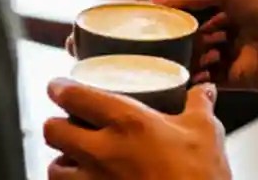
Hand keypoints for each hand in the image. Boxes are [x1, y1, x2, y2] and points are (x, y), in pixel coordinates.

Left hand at [44, 81, 228, 179]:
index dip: (59, 89)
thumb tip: (203, 91)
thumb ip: (199, 106)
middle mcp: (103, 151)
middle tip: (65, 123)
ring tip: (72, 158)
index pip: (75, 97)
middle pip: (52, 130)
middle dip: (56, 124)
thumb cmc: (200, 177)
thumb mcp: (205, 134)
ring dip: (61, 160)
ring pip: (54, 168)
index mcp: (127, 123)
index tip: (58, 87)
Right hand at [152, 0, 257, 97]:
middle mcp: (218, 29)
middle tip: (196, 36)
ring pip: (187, 56)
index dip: (172, 12)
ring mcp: (220, 54)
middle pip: (183, 34)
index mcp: (220, 4)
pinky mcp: (222, 78)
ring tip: (213, 52)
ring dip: (193, 54)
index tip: (158, 18)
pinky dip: (196, 75)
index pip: (184, 7)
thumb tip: (153, 0)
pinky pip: (197, 78)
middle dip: (183, 36)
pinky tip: (206, 69)